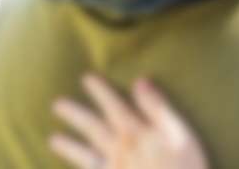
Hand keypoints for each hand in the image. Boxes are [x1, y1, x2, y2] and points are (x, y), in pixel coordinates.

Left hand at [49, 75, 209, 168]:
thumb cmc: (186, 168)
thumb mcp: (179, 133)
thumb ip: (157, 107)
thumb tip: (140, 81)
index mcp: (136, 133)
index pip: (114, 106)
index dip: (100, 92)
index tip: (86, 78)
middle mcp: (119, 152)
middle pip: (93, 129)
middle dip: (75, 115)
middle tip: (56, 105)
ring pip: (86, 156)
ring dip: (69, 147)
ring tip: (53, 140)